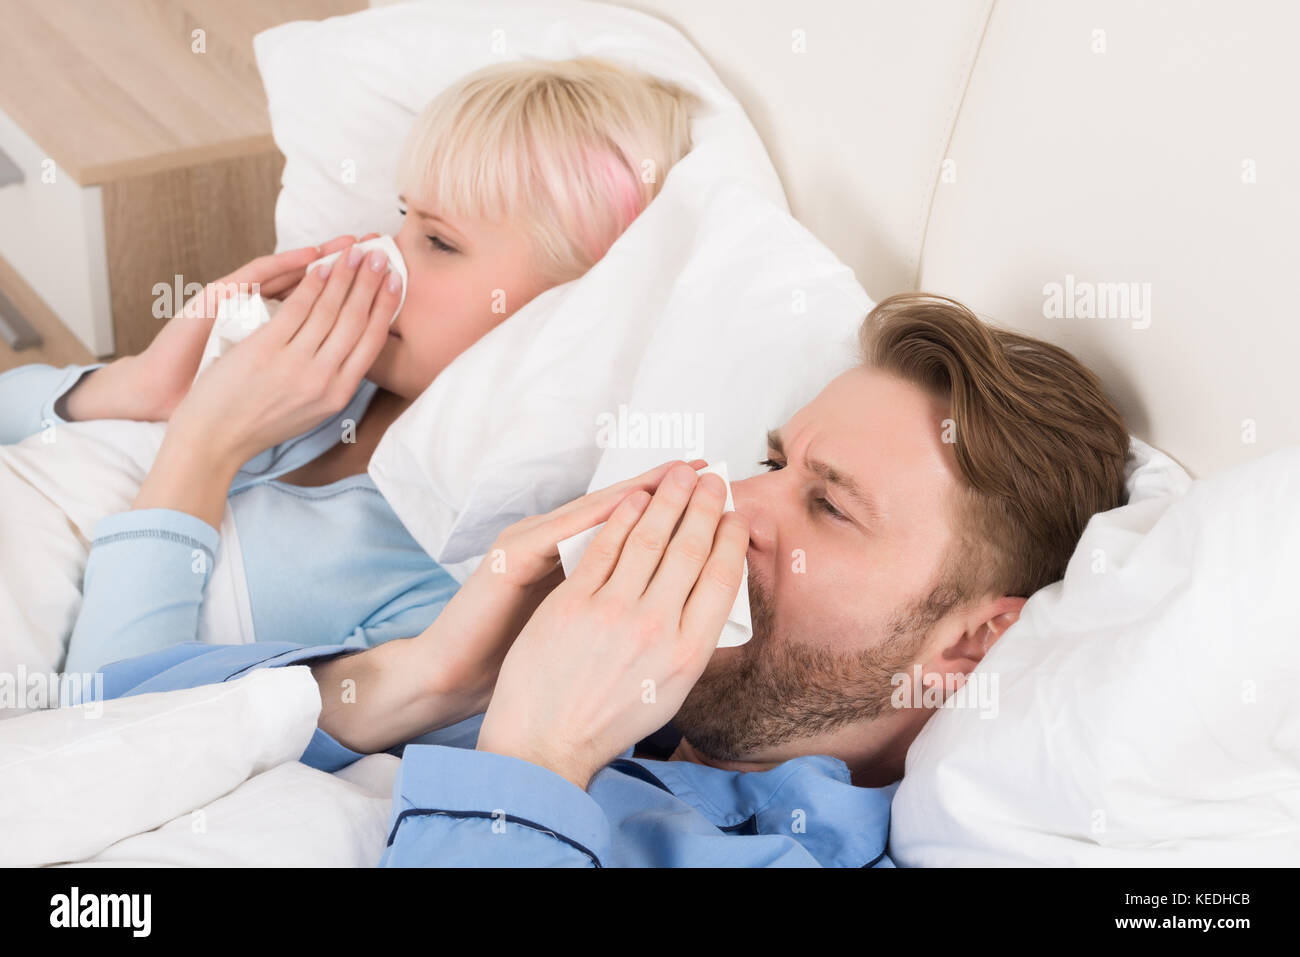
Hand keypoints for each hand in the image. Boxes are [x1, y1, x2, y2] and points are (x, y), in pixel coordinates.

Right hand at [62, 233, 373, 422]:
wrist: (172, 400)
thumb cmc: (222, 396)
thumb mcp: (274, 375)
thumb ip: (302, 357)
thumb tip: (345, 359)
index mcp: (276, 326)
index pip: (324, 302)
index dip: (356, 289)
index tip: (390, 278)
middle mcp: (259, 306)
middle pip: (312, 279)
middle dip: (349, 266)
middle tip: (380, 245)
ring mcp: (239, 299)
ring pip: (288, 269)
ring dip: (324, 254)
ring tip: (355, 243)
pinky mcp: (217, 296)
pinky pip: (255, 275)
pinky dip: (285, 264)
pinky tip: (311, 256)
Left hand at [134, 241, 400, 526]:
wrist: (215, 439)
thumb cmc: (258, 426)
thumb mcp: (309, 412)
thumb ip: (331, 383)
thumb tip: (349, 352)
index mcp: (338, 394)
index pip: (371, 342)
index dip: (385, 307)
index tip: (394, 281)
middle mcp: (323, 380)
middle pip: (355, 321)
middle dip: (369, 283)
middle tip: (379, 255)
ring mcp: (296, 364)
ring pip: (329, 310)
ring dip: (344, 275)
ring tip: (353, 252)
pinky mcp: (266, 350)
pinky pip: (296, 309)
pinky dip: (310, 283)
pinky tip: (319, 265)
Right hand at [309, 459, 706, 755]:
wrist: (457, 676)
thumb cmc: (526, 665)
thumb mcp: (584, 628)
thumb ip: (621, 603)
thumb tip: (682, 601)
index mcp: (574, 558)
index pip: (636, 526)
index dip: (679, 512)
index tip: (722, 501)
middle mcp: (553, 538)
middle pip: (621, 505)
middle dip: (669, 488)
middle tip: (710, 471)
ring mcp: (530, 540)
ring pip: (593, 508)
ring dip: (639, 489)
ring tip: (678, 474)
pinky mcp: (511, 554)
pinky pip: (560, 529)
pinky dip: (596, 516)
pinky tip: (630, 504)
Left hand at [476, 463, 748, 789]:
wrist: (545, 744)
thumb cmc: (607, 722)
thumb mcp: (669, 692)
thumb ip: (689, 642)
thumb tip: (709, 592)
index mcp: (688, 654)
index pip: (721, 579)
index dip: (732, 539)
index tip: (736, 514)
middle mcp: (656, 630)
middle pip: (690, 550)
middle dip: (705, 505)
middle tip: (713, 479)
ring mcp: (612, 614)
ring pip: (649, 539)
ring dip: (668, 498)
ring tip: (681, 473)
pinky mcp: (572, 603)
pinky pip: (604, 548)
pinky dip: (622, 517)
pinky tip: (634, 496)